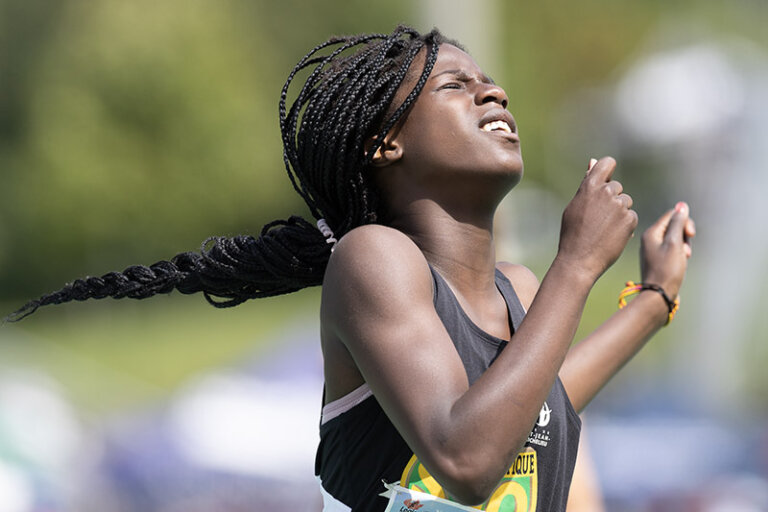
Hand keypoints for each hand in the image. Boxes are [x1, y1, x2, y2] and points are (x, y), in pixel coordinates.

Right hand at [558, 157, 637, 280]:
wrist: (579, 260)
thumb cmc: (573, 233)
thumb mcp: (575, 205)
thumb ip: (587, 184)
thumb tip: (593, 161)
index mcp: (590, 186)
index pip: (607, 163)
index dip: (608, 170)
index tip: (605, 181)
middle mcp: (606, 192)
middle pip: (617, 187)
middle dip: (611, 199)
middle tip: (597, 219)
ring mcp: (620, 206)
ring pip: (625, 202)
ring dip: (619, 212)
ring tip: (603, 229)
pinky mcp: (630, 220)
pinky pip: (631, 216)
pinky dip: (625, 225)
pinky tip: (612, 236)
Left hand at [641, 202, 694, 298]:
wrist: (659, 295)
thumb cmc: (667, 270)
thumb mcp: (674, 244)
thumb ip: (678, 223)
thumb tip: (681, 205)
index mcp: (651, 233)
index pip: (672, 215)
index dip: (685, 222)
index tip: (691, 235)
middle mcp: (649, 240)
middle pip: (673, 226)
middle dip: (685, 235)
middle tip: (686, 249)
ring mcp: (653, 250)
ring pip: (675, 239)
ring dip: (684, 246)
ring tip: (684, 258)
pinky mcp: (658, 260)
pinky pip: (673, 250)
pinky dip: (680, 254)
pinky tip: (682, 263)